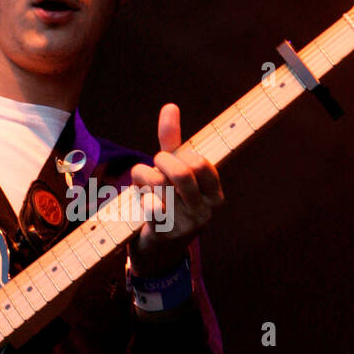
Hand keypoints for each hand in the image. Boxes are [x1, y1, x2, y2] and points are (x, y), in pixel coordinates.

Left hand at [128, 103, 223, 276]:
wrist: (159, 248)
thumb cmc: (169, 200)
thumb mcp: (173, 171)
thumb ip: (173, 140)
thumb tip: (170, 106)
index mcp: (214, 195)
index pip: (200, 163)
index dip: (182, 155)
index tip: (175, 159)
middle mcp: (203, 211)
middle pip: (181, 172)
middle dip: (162, 162)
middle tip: (156, 165)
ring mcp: (184, 224)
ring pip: (158, 183)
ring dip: (143, 175)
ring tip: (143, 180)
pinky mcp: (163, 233)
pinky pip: (146, 203)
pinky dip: (139, 196)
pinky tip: (142, 201)